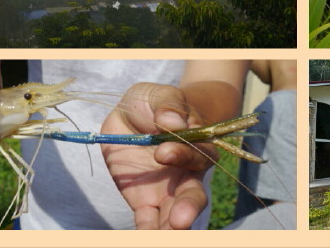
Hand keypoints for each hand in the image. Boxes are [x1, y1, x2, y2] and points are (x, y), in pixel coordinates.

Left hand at [100, 83, 217, 229]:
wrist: (132, 115)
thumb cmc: (154, 103)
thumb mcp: (160, 95)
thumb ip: (168, 105)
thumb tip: (172, 122)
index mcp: (196, 146)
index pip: (197, 154)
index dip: (182, 155)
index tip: (163, 152)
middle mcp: (186, 174)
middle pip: (193, 195)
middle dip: (188, 208)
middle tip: (179, 220)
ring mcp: (166, 191)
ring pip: (173, 214)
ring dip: (170, 227)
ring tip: (164, 235)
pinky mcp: (144, 202)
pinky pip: (148, 220)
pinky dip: (148, 230)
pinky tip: (146, 237)